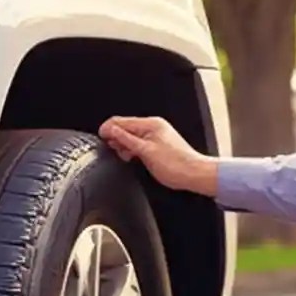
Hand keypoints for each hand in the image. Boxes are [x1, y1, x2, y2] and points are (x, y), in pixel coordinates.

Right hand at [99, 116, 216, 195]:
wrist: (194, 174)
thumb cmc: (175, 165)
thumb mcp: (145, 151)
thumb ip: (126, 139)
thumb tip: (110, 130)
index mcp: (150, 124)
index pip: (121, 121)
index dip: (108, 129)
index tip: (101, 139)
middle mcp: (154, 127)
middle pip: (126, 128)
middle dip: (116, 138)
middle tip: (116, 151)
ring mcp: (157, 136)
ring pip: (132, 137)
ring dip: (124, 145)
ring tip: (126, 157)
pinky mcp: (159, 145)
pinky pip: (140, 143)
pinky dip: (133, 150)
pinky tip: (133, 158)